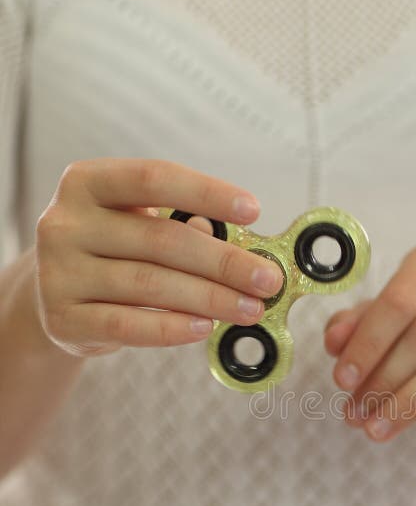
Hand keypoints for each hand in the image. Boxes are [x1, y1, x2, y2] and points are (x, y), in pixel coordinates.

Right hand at [34, 158, 283, 356]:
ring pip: (150, 284)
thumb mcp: (140, 227)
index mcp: (88, 183)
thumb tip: (244, 254)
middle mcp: (65, 222)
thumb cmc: (116, 253)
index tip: (254, 210)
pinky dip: (172, 327)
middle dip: (224, 262)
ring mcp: (58, 272)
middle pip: (161, 239)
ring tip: (251, 309)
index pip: (153, 178)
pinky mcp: (62, 319)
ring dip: (210, 298)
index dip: (206, 192)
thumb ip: (183, 229)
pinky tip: (206, 327)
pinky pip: (128, 325)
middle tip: (268, 280)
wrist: (57, 297)